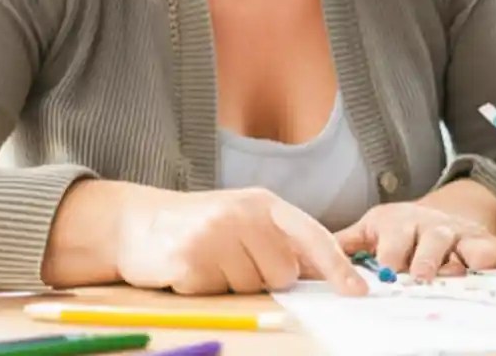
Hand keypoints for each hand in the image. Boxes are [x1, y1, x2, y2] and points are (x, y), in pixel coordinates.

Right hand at [114, 186, 367, 295]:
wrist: (137, 222)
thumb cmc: (201, 225)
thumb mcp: (245, 220)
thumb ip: (282, 240)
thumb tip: (327, 272)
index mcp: (264, 203)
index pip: (312, 236)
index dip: (337, 266)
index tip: (358, 290)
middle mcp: (243, 214)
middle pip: (282, 272)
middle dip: (263, 276)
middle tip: (233, 258)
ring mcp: (215, 235)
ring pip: (251, 287)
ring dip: (232, 283)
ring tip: (209, 259)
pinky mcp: (190, 259)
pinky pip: (218, 293)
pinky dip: (206, 288)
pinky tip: (191, 267)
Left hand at [335, 202, 495, 280]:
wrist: (441, 215)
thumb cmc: (399, 231)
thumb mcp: (370, 231)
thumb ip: (347, 245)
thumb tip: (312, 260)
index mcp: (398, 221)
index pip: (393, 236)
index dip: (391, 254)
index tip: (387, 271)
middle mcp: (430, 224)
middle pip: (429, 238)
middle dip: (425, 256)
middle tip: (420, 275)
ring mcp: (459, 233)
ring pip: (462, 242)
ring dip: (459, 258)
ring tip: (456, 273)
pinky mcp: (484, 244)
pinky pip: (492, 251)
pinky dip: (494, 259)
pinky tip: (492, 269)